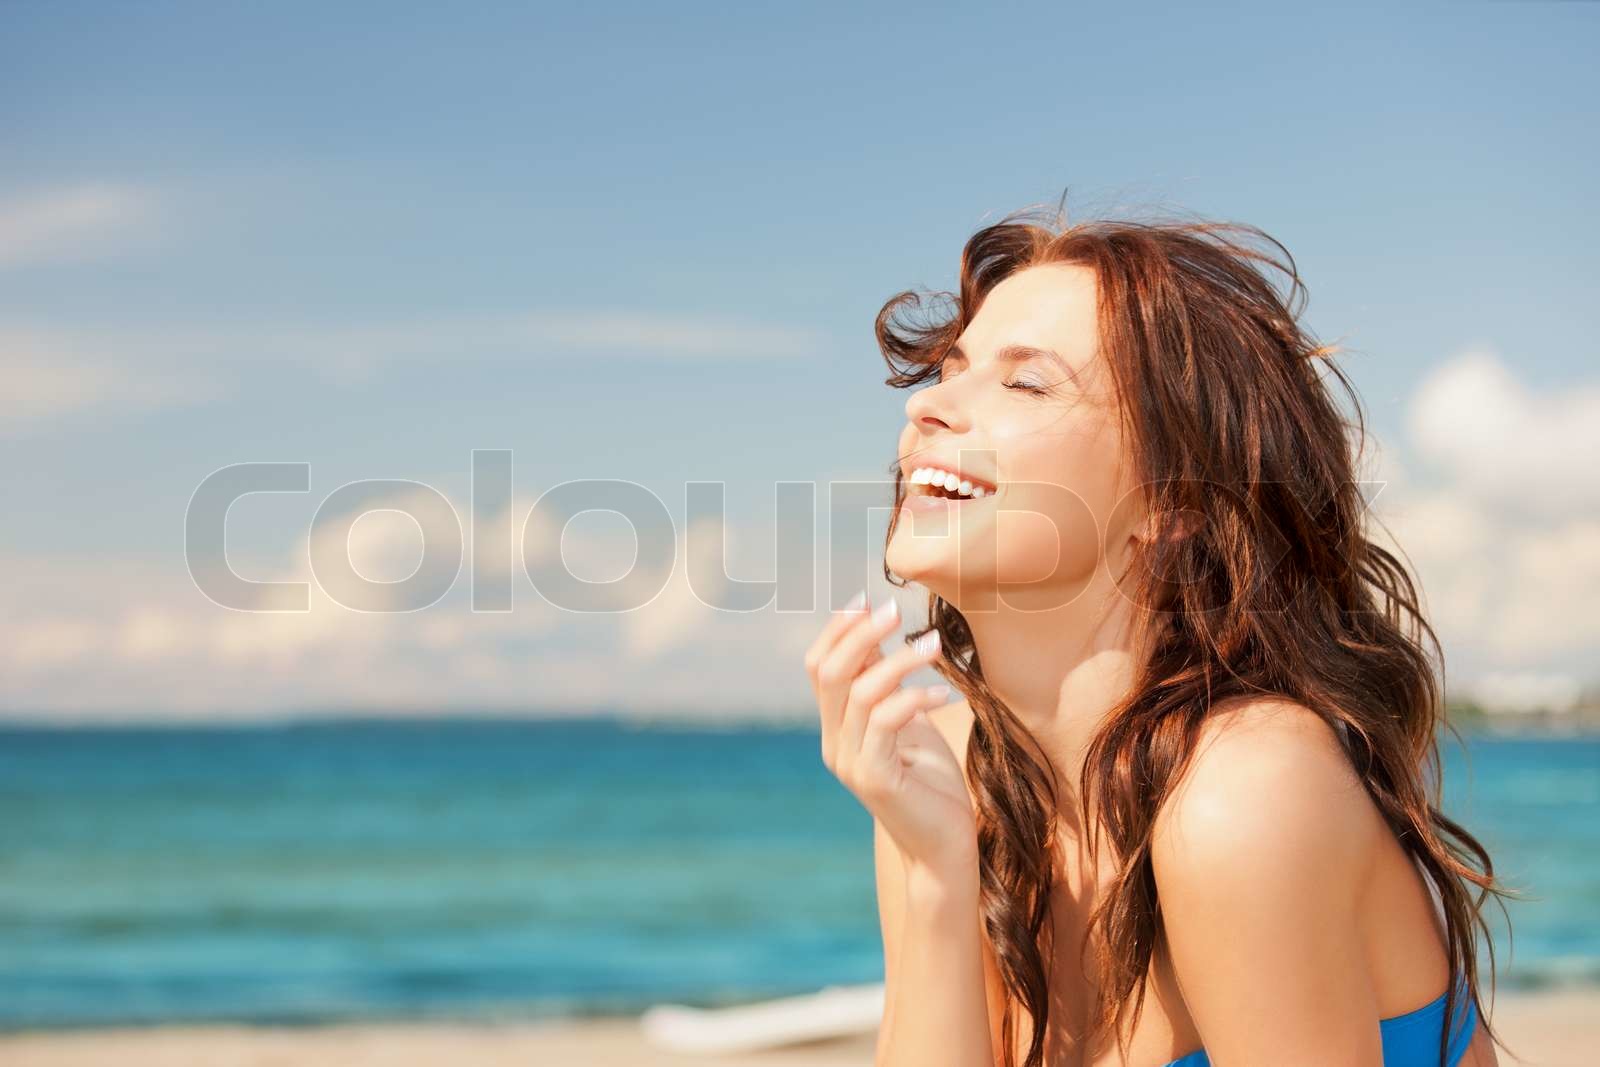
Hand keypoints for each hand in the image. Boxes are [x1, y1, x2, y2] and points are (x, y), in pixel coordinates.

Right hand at [805, 592, 977, 880]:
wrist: (944, 846)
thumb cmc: (931, 783)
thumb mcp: (907, 720)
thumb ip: (887, 683)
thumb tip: (879, 628)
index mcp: (836, 728)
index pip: (818, 667)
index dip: (837, 629)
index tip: (867, 598)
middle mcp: (834, 744)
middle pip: (830, 672)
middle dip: (860, 633)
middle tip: (896, 609)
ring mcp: (850, 763)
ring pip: (861, 692)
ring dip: (900, 660)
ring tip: (935, 645)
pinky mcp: (874, 778)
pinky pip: (886, 721)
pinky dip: (914, 697)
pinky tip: (945, 693)